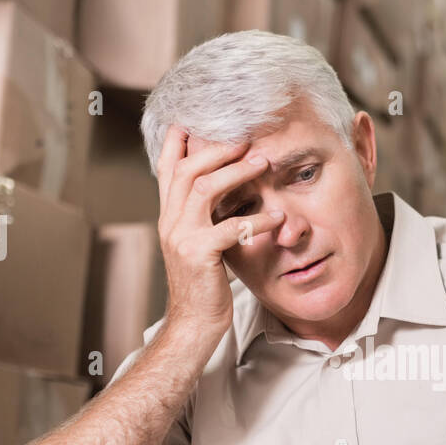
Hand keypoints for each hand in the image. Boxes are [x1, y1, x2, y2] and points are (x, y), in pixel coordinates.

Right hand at [154, 126, 284, 335]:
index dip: (179, 141)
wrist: (193, 324)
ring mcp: (181, 237)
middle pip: (187, 170)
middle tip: (248, 140)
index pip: (167, 168)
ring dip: (236, 173)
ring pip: (204, 190)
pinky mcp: (199, 256)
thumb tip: (221, 192)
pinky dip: (256, 219)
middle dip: (217, 150)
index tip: (197, 120)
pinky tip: (277, 216)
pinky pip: (230, 228)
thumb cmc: (203, 286)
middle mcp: (170, 222)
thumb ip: (203, 217)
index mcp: (169, 216)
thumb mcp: (198, 245)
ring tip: (263, 164)